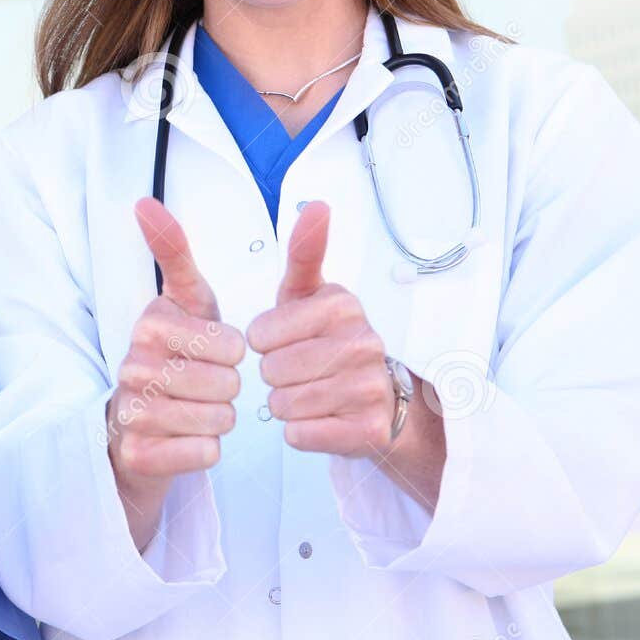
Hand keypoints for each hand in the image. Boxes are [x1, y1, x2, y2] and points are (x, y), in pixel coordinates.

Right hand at [107, 198, 245, 485]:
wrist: (146, 422)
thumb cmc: (179, 354)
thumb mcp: (187, 299)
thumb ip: (174, 250)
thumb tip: (143, 200)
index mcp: (150, 323)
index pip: (231, 344)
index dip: (235, 353)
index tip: (214, 351)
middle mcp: (132, 364)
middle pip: (225, 384)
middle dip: (229, 388)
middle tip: (208, 385)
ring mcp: (130, 410)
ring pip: (217, 420)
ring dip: (220, 419)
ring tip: (200, 411)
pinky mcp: (136, 452)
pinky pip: (204, 453)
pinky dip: (208, 449)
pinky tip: (189, 438)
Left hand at [247, 201, 395, 456]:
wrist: (379, 397)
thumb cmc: (327, 340)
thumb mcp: (309, 294)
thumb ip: (304, 252)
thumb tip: (317, 205)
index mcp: (343, 305)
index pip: (261, 335)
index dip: (265, 343)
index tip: (288, 340)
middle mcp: (363, 343)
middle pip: (272, 372)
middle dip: (275, 377)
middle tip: (300, 371)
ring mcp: (370, 388)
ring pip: (284, 405)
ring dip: (286, 404)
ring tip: (310, 393)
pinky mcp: (369, 430)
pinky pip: (300, 434)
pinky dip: (300, 431)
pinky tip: (321, 418)